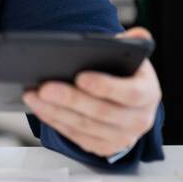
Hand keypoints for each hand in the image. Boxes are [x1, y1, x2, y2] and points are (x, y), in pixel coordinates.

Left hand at [22, 26, 161, 158]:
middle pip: (102, 112)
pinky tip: (40, 108)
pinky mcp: (104, 147)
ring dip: (56, 111)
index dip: (106, 87)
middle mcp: (139, 119)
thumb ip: (132, 44)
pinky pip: (76, 136)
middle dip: (70, 99)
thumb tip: (136, 34)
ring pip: (85, 126)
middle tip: (45, 87)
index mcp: (148, 94)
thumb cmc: (125, 76)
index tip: (80, 77)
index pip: (130, 93)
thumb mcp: (131, 58)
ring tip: (34, 95)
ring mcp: (122, 137)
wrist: (129, 105)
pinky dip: (55, 121)